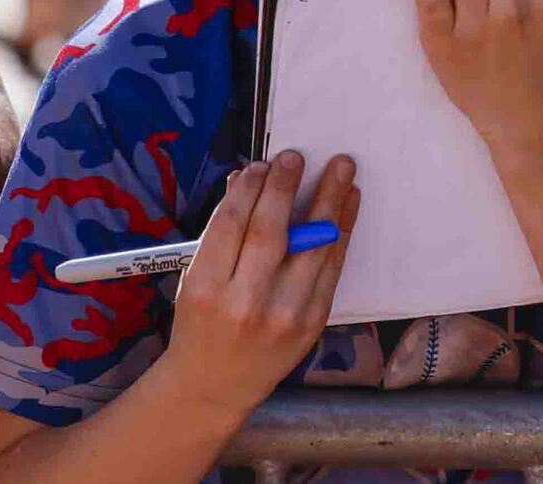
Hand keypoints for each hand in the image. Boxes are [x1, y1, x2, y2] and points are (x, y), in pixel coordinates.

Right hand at [156, 150, 357, 409]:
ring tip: (342, 167)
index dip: (249, 190)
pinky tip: (348, 203)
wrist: (215, 384)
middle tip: (297, 157)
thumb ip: (220, 235)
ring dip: (330, 200)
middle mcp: (244, 302)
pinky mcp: (313, 320)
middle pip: (271, 232)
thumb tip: (245, 180)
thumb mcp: (194, 281)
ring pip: (312, 246)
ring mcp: (284, 313)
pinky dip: (343, 230)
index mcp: (204, 290)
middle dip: (286, 188)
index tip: (262, 165)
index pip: (231, 226)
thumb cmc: (200, 324)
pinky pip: (332, 266)